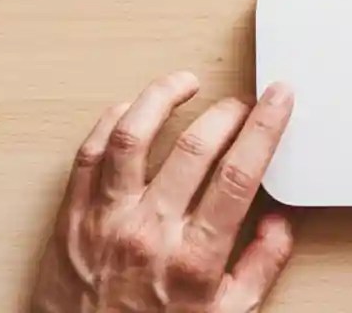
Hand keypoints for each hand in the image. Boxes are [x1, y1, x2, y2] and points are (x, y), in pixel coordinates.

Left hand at [32, 73, 295, 312]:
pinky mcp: (71, 217)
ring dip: (162, 98)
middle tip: (242, 102)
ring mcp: (105, 220)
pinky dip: (111, 122)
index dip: (264, 126)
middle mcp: (149, 232)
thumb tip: (280, 222)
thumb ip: (261, 267)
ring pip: (132, 136)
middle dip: (227, 112)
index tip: (278, 98)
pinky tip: (131, 110)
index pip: (239, 173)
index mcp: (194, 258)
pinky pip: (88, 154)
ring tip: (185, 83)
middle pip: (195, 147)